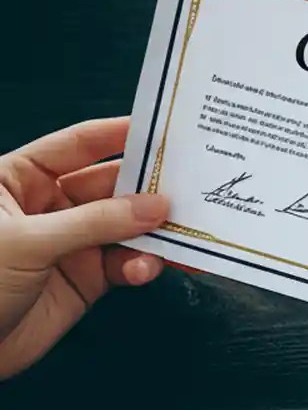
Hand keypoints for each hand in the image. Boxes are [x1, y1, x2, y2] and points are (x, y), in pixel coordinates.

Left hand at [0, 118, 169, 377]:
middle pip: (109, 186)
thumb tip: (155, 207)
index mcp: (18, 179)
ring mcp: (70, 243)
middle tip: (186, 189)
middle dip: (146, 190)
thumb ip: (95, 222)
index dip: (117, 135)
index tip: (161, 131)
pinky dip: (142, 265)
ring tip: (173, 235)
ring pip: (125, 226)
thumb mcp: (27, 241)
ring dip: (150, 232)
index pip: (76, 146)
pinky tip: (146, 269)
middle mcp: (48, 206)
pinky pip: (125, 263)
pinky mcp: (86, 279)